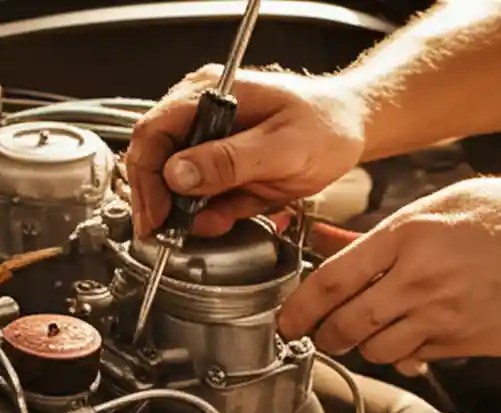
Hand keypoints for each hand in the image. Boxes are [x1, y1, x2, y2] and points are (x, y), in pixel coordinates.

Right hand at [126, 65, 367, 237]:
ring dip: (182, 210)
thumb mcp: (283, 147)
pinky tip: (221, 219)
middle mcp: (203, 112)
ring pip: (174, 180)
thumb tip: (178, 174)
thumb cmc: (328, 125)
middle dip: (159, 199)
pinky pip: (200, 192)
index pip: (153, 132)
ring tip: (200, 226)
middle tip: (166, 232)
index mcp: (211, 94)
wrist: (353, 129)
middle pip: (156, 157)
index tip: (155, 215)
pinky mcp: (221, 163)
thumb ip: (229, 162)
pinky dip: (205, 212)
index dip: (147, 178)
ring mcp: (210, 139)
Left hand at [276, 175, 500, 366]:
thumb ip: (385, 232)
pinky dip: (409, 355)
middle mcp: (421, 278)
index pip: (330, 281)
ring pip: (378, 351)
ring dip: (368, 348)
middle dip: (326, 337)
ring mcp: (446, 315)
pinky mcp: (470, 342)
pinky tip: (420, 335)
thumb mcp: (446, 203)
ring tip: (376, 332)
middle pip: (346, 326)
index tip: (287, 322)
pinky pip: (419, 358)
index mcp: (408, 234)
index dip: (299, 308)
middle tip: (322, 335)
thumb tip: (334, 243)